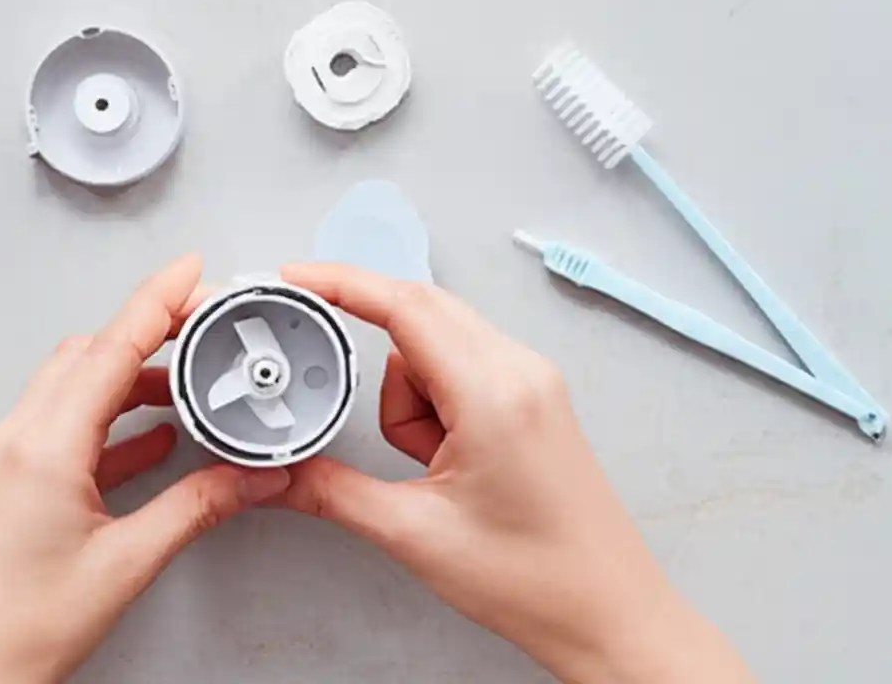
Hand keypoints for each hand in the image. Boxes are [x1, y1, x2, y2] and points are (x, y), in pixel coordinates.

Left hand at [0, 254, 290, 683]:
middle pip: (87, 357)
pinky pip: (55, 429)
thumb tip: (252, 477)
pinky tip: (141, 442)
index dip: (158, 301)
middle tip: (197, 328)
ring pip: (68, 390)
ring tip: (181, 389)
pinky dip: (103, 424)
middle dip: (147, 334)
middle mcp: (12, 442)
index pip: (112, 349)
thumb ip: (197, 507)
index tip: (190, 270)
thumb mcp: (126, 565)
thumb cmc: (12, 633)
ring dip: (126, 380)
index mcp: (42, 448)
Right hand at [278, 263, 752, 683]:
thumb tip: (283, 470)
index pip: (405, 307)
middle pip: (418, 318)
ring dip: (410, 400)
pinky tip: (444, 459)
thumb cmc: (537, 579)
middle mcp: (521, 372)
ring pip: (437, 350)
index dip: (342, 283)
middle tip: (331, 385)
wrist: (607, 612)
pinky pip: (462, 371)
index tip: (297, 278)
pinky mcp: (535, 400)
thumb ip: (333, 491)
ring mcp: (533, 383)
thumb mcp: (414, 534)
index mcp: (494, 394)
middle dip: (373, 360)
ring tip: (428, 467)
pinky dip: (435, 404)